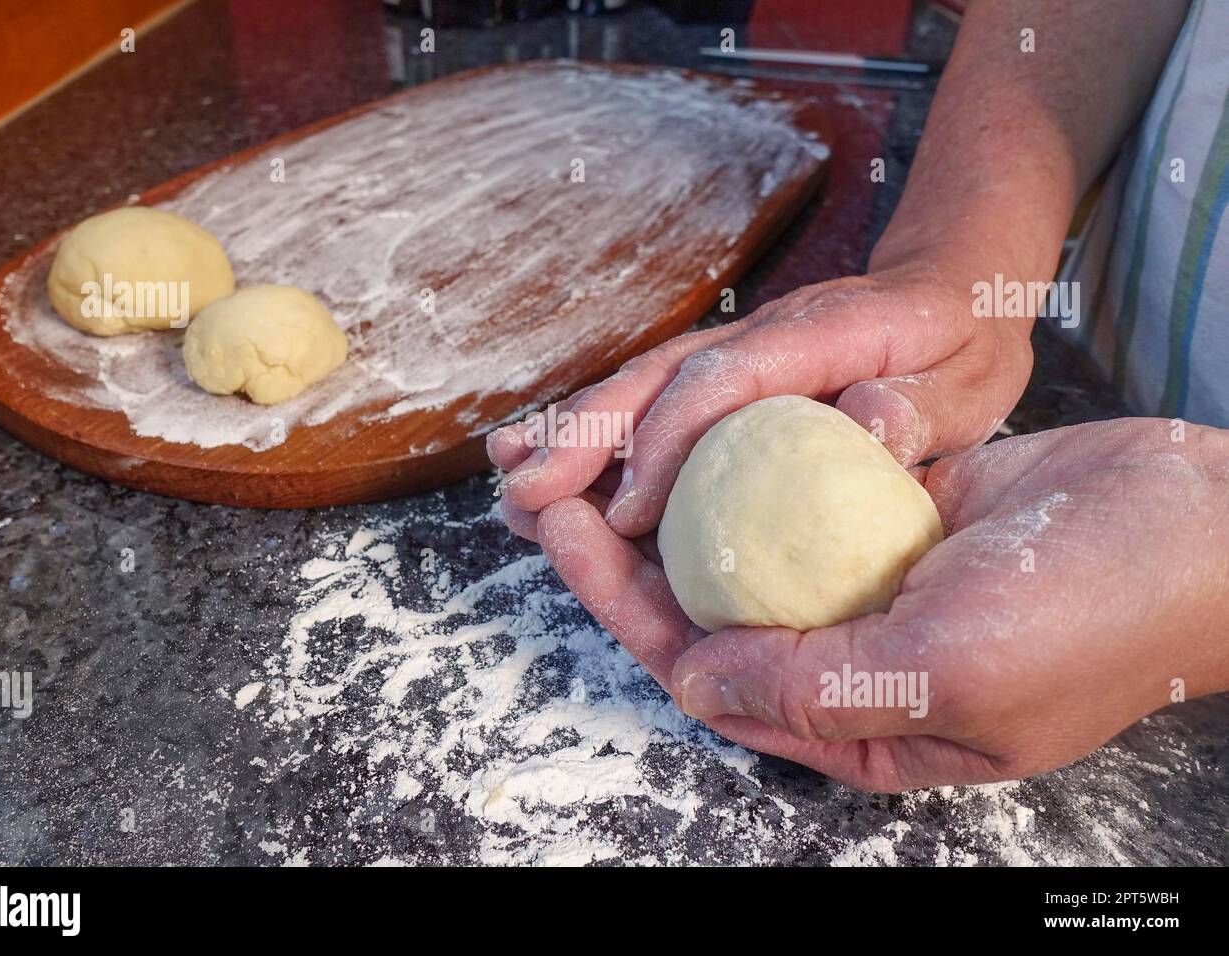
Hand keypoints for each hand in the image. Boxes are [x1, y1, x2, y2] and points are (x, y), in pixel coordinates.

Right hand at [489, 260, 1033, 541]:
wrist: (950, 283)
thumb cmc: (963, 341)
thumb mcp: (972, 377)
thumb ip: (923, 403)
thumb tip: (870, 418)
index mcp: (821, 335)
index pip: (726, 382)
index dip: (669, 443)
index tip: (627, 511)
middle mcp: (760, 335)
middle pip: (657, 379)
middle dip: (585, 438)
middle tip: (523, 494)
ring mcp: (734, 348)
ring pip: (638, 387)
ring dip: (570, 434)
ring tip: (509, 482)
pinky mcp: (723, 372)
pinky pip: (651, 401)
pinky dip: (596, 433)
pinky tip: (548, 461)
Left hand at [532, 417, 1228, 790]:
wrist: (1198, 522)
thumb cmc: (1093, 616)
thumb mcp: (948, 669)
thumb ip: (814, 685)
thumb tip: (693, 679)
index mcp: (852, 717)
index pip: (705, 667)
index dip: (622, 605)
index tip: (562, 537)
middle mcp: (848, 655)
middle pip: (708, 605)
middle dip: (626, 552)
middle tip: (555, 485)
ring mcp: (868, 581)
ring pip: (743, 547)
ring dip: (675, 504)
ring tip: (603, 453)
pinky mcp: (891, 516)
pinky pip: (798, 491)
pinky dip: (745, 465)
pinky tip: (697, 429)